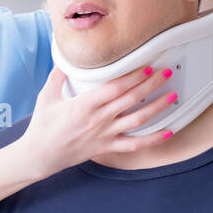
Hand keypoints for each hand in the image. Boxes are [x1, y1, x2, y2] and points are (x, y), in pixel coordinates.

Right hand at [22, 62, 177, 179]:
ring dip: (157, 108)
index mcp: (84, 105)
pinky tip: (168, 132)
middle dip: (151, 85)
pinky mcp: (107, 147)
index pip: (114, 88)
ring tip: (172, 96)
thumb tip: (65, 56)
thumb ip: (57, 75)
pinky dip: (152, 140)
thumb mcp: (46, 96)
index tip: (146, 66)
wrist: (39, 155)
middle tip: (167, 72)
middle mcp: (98, 120)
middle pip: (130, 100)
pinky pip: (134, 145)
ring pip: (137, 121)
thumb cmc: (43, 126)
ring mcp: (104, 135)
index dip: (132, 77)